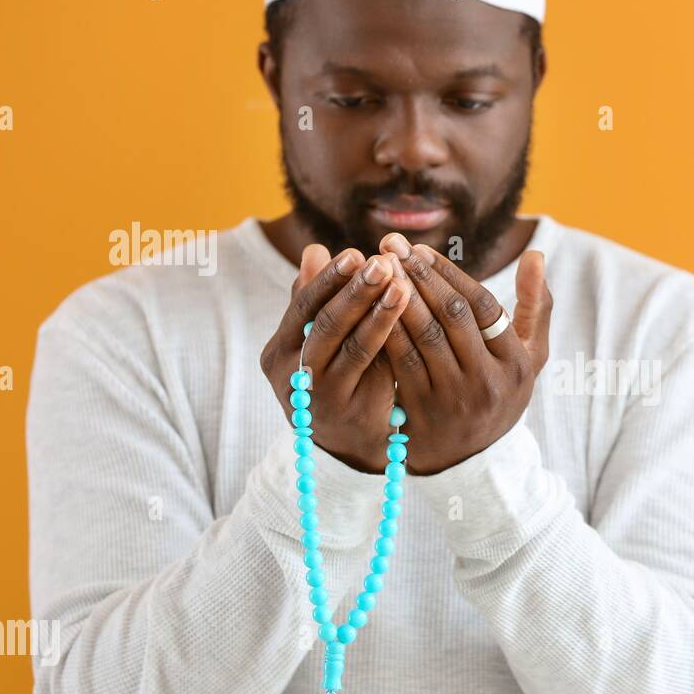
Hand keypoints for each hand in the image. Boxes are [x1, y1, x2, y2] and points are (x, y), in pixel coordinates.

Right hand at [260, 243, 414, 472]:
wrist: (342, 443)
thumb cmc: (329, 377)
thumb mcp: (314, 341)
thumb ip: (314, 300)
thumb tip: (314, 250)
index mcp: (278, 351)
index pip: (302, 306)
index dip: (329, 279)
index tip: (355, 253)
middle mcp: (294, 375)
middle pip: (327, 325)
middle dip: (357, 291)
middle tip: (383, 262)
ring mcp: (324, 397)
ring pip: (354, 349)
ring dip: (380, 314)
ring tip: (403, 286)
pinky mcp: (355, 413)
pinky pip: (379, 372)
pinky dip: (395, 345)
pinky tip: (414, 323)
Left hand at [377, 233, 552, 474]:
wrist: (472, 459)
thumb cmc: (500, 391)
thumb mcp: (529, 356)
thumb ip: (536, 305)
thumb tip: (536, 254)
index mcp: (517, 364)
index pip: (485, 306)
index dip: (450, 274)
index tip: (421, 250)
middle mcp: (489, 382)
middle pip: (452, 316)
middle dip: (419, 276)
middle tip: (391, 247)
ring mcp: (455, 398)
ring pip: (423, 336)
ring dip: (397, 297)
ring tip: (376, 268)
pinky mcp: (423, 410)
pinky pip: (399, 361)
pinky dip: (385, 329)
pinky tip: (368, 306)